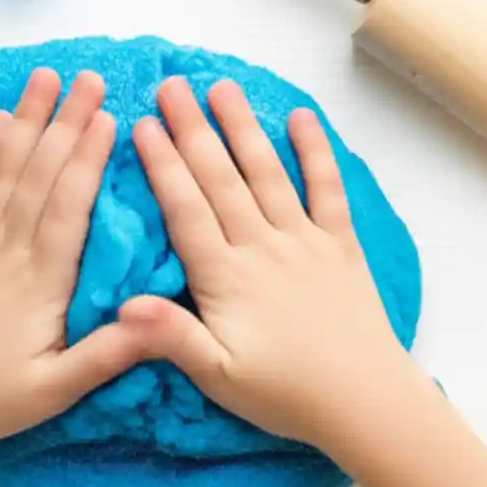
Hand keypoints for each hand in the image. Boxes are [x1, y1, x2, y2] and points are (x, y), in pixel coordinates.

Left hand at [0, 68, 145, 453]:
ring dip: (24, 122)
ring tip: (42, 78)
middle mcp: (7, 252)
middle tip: (88, 77)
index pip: (66, 208)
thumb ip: (108, 354)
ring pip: (3, 172)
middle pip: (37, 175)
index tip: (107, 117)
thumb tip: (158, 320)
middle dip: (63, 122)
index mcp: (40, 283)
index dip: (86, 160)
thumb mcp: (59, 390)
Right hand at [124, 77, 415, 450]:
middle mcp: (262, 248)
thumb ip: (171, 337)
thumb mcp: (218, 376)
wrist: (363, 400)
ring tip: (222, 88)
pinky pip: (328, 190)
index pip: (186, 210)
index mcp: (225, 279)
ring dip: (243, 128)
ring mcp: (304, 242)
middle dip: (193, 130)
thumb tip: (123, 306)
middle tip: (171, 85)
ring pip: (267, 174)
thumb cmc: (284, 394)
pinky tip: (302, 118)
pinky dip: (316, 152)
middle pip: (221, 180)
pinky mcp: (340, 246)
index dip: (163, 166)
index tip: (142, 125)